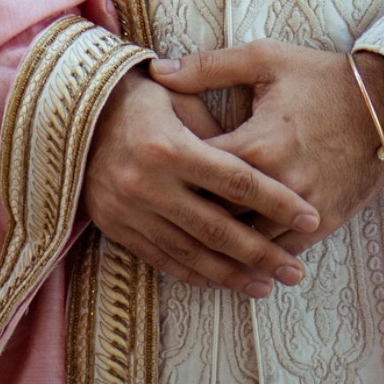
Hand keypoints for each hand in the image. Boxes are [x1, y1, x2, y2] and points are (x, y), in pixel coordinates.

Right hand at [82, 63, 319, 295]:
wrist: (73, 112)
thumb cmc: (140, 97)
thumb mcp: (181, 98)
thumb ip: (220, 132)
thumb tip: (262, 167)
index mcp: (169, 146)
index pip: (237, 181)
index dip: (277, 202)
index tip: (310, 217)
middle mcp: (147, 183)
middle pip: (217, 227)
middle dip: (261, 253)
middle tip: (295, 272)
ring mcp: (128, 209)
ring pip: (190, 252)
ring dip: (231, 274)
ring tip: (266, 285)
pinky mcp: (115, 226)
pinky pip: (161, 258)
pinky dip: (193, 273)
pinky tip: (221, 282)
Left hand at [151, 40, 383, 259]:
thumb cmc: (321, 76)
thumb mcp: (265, 59)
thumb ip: (207, 67)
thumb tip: (157, 71)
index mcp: (254, 144)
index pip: (196, 175)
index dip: (170, 179)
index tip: (149, 179)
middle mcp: (276, 183)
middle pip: (218, 216)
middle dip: (189, 219)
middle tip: (160, 223)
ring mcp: (302, 208)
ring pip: (249, 243)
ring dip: (222, 249)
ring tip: (190, 251)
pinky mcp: (324, 220)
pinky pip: (283, 251)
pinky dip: (260, 258)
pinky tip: (238, 265)